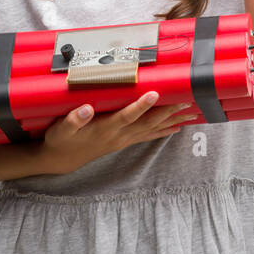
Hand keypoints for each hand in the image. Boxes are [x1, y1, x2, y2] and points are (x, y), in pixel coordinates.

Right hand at [41, 92, 197, 175]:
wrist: (63, 160)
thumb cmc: (61, 140)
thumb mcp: (61, 130)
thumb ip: (73, 120)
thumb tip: (86, 109)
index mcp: (104, 129)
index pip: (126, 116)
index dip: (140, 106)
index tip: (154, 94)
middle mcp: (118, 135)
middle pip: (148, 122)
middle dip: (168, 111)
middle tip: (186, 99)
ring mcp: (124, 139)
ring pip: (153, 129)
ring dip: (172, 120)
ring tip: (192, 112)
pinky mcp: (125, 141)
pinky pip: (149, 135)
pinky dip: (165, 130)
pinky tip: (178, 127)